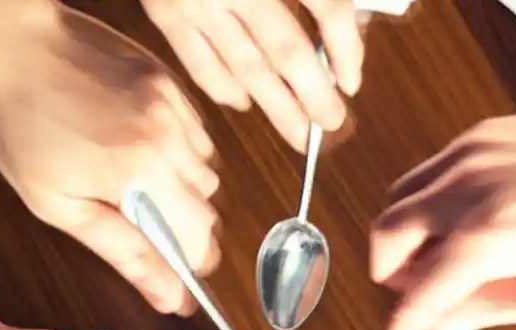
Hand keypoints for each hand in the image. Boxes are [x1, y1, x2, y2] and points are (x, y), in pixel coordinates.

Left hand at [0, 0, 218, 314]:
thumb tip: (168, 296)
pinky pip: (196, 133)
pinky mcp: (170, 81)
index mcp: (141, 172)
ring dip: (180, 188)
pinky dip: (178, 151)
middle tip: (137, 222)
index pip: (200, 240)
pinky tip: (137, 146)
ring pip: (206, 171)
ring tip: (132, 180)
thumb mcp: (59, 204)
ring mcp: (173, 105)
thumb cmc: (19, 122)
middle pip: (207, 208)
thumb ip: (124, 252)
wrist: (10, 43)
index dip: (189, 263)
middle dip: (181, 227)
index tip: (175, 273)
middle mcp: (168, 137)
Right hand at [141, 0, 362, 150]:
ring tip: (297, 131)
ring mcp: (195, 1)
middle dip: (312, 94)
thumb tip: (340, 27)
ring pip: (244, 65)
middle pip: (286, 48)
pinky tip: (243, 103)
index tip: (352, 79)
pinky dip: (222, 88)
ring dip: (275, 104)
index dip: (346, 47)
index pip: (325, 4)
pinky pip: (197, 61)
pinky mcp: (163, 11)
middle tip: (330, 123)